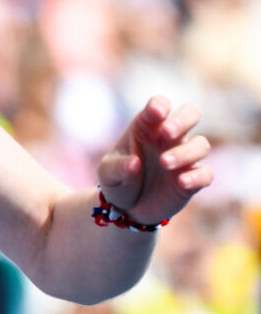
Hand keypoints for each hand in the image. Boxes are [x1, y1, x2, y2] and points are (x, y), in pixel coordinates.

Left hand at [99, 96, 211, 224]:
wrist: (126, 208)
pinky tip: (181, 182)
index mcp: (147, 127)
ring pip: (201, 144)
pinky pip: (206, 174)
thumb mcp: (107, 173)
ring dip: (184, 152)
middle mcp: (169, 139)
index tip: (156, 113)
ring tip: (164, 162)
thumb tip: (134, 163)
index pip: (159, 106)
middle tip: (166, 133)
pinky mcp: (193, 179)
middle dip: (183, 119)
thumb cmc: (117, 180)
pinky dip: (197, 176)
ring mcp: (184, 158)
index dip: (160, 105)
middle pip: (191, 114)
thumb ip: (118, 167)